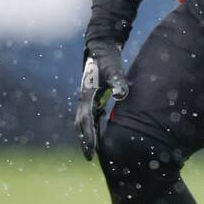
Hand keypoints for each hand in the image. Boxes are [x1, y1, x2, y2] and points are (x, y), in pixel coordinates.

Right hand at [75, 41, 128, 161]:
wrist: (100, 46)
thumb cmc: (107, 58)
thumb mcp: (113, 68)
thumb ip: (118, 80)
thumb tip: (121, 94)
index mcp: (88, 95)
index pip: (86, 121)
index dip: (88, 137)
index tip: (91, 152)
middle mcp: (84, 98)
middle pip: (81, 125)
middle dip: (84, 141)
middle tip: (89, 157)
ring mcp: (86, 97)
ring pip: (84, 121)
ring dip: (88, 135)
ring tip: (93, 151)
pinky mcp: (92, 96)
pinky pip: (90, 115)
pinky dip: (93, 126)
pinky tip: (100, 134)